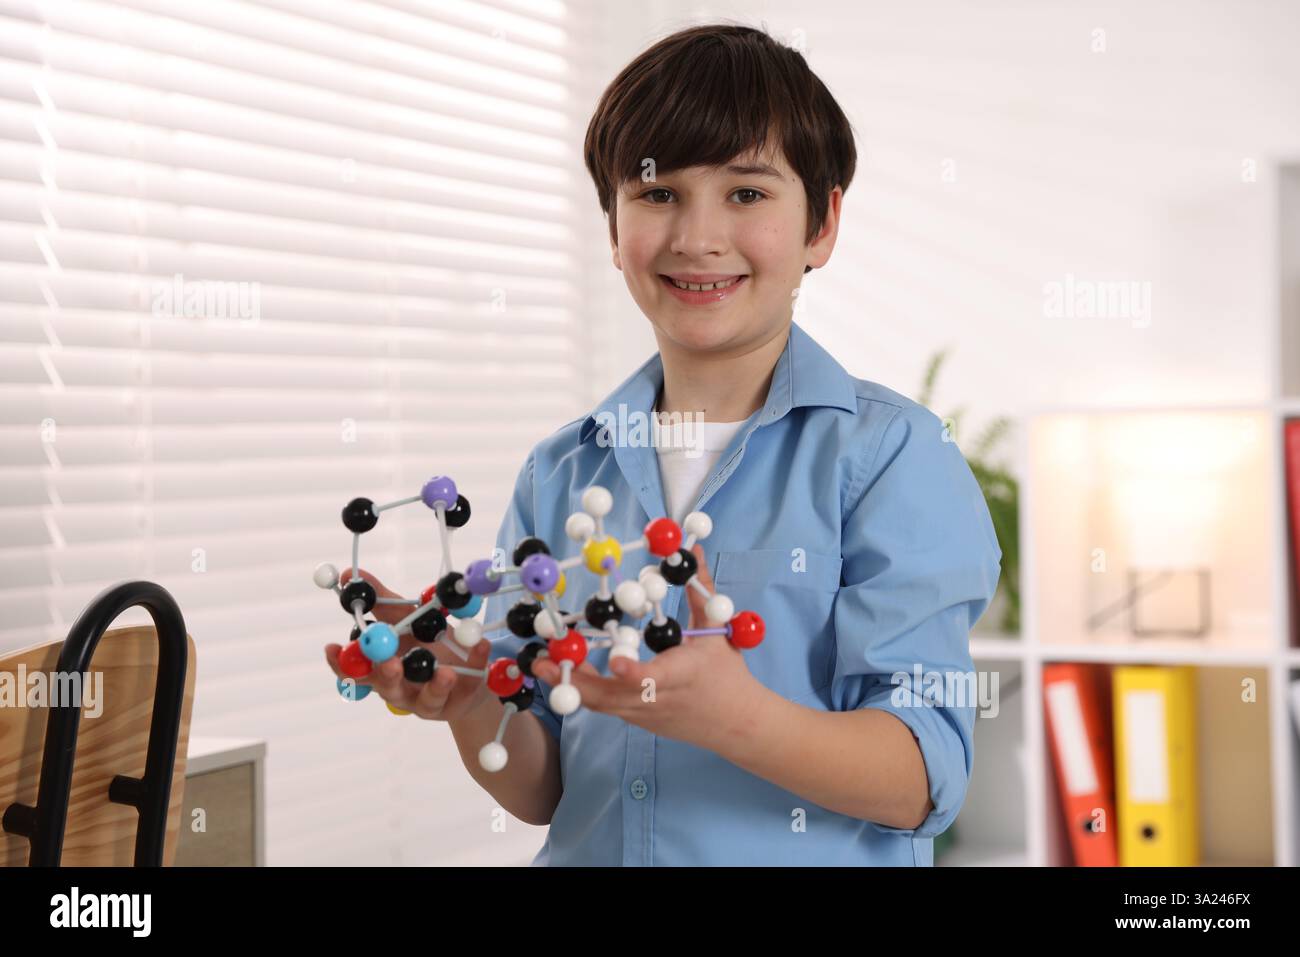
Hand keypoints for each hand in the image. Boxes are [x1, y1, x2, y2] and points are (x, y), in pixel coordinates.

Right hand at [324, 568, 491, 721]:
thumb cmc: (429, 645)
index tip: (332, 648)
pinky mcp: (459, 702)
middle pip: (387, 687)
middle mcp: (400, 689)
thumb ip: (380, 601)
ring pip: (427, 699)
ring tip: (445, 672)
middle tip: (392, 662)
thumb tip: (346, 575)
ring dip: (435, 685)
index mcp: (383, 669)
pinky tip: (482, 645)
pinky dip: (477, 662)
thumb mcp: (407, 619)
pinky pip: (468, 685)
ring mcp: (428, 700)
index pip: (354, 671)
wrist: (469, 672)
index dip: (341, 663)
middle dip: (387, 675)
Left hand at [531, 544, 764, 751]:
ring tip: (541, 663)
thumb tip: (692, 548)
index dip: (632, 671)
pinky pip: (605, 707)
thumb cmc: (728, 674)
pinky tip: (563, 672)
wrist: (738, 725)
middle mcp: (659, 699)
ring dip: (569, 685)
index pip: (654, 677)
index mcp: (682, 675)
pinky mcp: (637, 721)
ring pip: (601, 705)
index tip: (613, 660)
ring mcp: (645, 714)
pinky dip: (583, 691)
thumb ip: (701, 589)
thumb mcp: (717, 630)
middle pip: (611, 696)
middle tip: (543, 660)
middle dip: (574, 680)